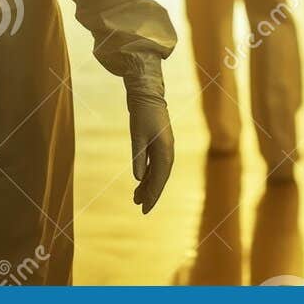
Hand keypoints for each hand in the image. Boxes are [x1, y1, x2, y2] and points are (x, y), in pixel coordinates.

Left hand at [127, 90, 174, 213]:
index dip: (153, 195)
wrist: (147, 94)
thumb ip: (139, 157)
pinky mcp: (157, 144)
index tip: (145, 209)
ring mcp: (163, 147)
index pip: (159, 178)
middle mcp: (167, 151)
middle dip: (151, 193)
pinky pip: (153, 164)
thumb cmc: (142, 113)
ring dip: (148, 185)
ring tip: (136, 198)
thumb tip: (139, 178)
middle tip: (140, 207)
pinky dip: (147, 174)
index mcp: (165, 151)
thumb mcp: (137, 135)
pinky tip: (140, 182)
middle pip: (160, 178)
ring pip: (157, 172)